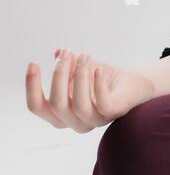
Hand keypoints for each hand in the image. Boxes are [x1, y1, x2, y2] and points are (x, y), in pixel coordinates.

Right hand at [25, 47, 155, 130]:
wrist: (133, 84)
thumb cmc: (101, 78)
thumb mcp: (79, 69)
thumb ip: (66, 64)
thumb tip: (59, 52)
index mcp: (60, 114)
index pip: (37, 107)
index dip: (31, 86)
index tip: (33, 62)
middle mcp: (74, 122)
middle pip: (56, 104)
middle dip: (59, 75)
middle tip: (68, 53)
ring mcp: (94, 120)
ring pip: (78, 104)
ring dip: (79, 76)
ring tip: (84, 55)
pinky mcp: (113, 114)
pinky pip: (102, 104)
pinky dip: (98, 85)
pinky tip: (97, 68)